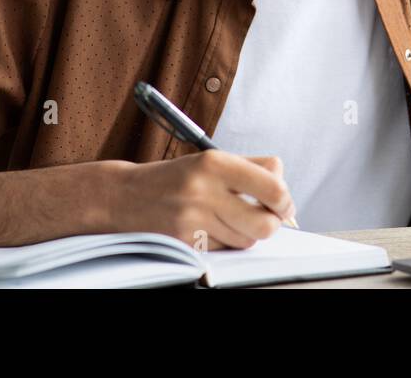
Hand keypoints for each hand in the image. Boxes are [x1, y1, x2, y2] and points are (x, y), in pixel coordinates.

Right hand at [97, 150, 296, 250]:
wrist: (124, 197)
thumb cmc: (175, 178)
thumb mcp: (210, 160)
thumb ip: (251, 166)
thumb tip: (283, 180)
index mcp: (214, 163)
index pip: (271, 187)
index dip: (285, 200)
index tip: (285, 204)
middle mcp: (203, 190)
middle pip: (264, 223)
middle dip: (272, 223)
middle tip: (268, 217)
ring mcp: (193, 219)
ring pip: (246, 239)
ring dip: (247, 233)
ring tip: (232, 219)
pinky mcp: (185, 242)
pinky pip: (224, 249)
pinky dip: (226, 242)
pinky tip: (212, 228)